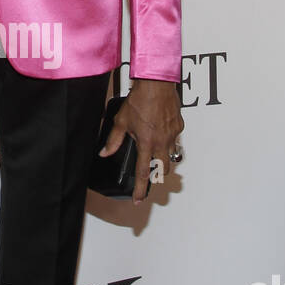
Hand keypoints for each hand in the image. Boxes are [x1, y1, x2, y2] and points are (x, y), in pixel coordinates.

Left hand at [99, 78, 183, 204]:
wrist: (156, 84)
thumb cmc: (140, 100)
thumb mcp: (121, 121)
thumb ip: (113, 140)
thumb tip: (105, 152)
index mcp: (146, 143)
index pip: (143, 173)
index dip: (140, 189)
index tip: (139, 200)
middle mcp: (162, 142)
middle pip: (163, 170)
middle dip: (156, 176)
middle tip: (150, 177)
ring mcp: (173, 135)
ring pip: (171, 156)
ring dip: (163, 159)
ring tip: (154, 153)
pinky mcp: (179, 126)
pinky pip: (175, 139)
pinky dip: (168, 140)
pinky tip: (160, 132)